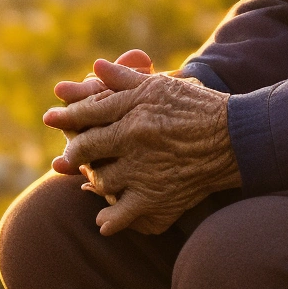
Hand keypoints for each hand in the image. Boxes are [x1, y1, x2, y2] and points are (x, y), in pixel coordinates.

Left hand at [42, 56, 239, 235]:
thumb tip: (94, 66)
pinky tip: (103, 222)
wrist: (237, 138)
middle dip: (74, 153)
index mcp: (133, 108)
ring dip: (93, 182)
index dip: (66, 116)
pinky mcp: (157, 197)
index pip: (87, 112)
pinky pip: (122, 214)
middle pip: (86, 148)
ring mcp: (143, 170)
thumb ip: (124, 78)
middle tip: (69, 157)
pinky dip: (110, 221)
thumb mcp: (161, 85)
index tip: (50, 118)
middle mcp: (134, 138)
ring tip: (94, 180)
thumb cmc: (198, 107)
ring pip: (100, 181)